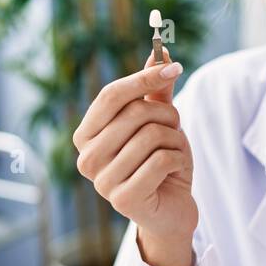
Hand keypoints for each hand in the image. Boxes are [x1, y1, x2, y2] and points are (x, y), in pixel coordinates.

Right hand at [72, 51, 196, 265]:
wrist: (170, 213)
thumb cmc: (160, 165)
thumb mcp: (158, 123)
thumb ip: (155, 90)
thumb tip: (160, 52)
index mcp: (87, 135)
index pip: (111, 95)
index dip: (144, 78)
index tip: (175, 66)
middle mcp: (86, 158)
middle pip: (135, 113)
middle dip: (167, 116)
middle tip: (175, 130)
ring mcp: (102, 182)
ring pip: (152, 136)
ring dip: (175, 141)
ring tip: (174, 154)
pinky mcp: (124, 199)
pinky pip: (162, 160)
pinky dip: (179, 160)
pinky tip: (175, 173)